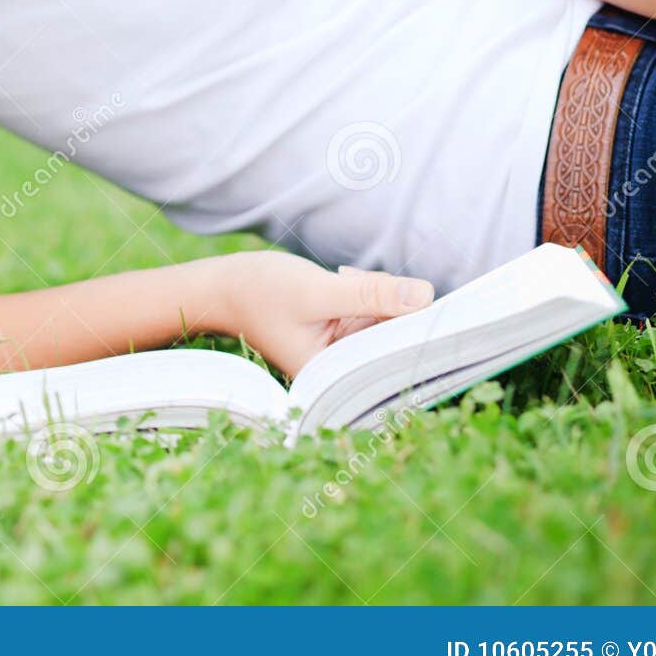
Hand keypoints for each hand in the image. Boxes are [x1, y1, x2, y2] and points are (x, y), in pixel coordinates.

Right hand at [216, 250, 435, 377]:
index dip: (418, 328)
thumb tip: (427, 295)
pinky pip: (372, 314)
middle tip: (376, 281)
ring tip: (346, 278)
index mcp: (333, 377)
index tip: (433, 298)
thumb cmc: (258, 292)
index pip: (393, 356)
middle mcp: (340, 370)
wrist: (222, 286)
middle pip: (394, 340)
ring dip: (380, 295)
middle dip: (396, 307)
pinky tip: (346, 278)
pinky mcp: (339, 331)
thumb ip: (371, 295)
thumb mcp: (317, 291)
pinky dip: (369, 293)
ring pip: (387, 323)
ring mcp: (341, 350)